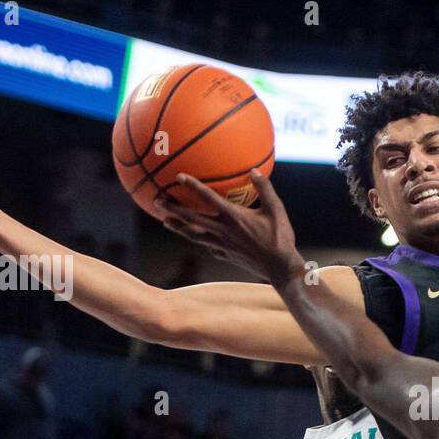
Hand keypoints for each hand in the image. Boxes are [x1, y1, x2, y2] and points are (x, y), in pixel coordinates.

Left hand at [158, 170, 306, 284]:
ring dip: (178, 228)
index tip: (178, 177)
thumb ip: (265, 188)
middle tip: (157, 201)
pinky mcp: (224, 255)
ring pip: (193, 235)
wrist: (280, 268)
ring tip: (165, 222)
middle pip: (191, 219)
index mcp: (233, 217)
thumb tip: (254, 170)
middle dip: (172, 209)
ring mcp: (221, 245)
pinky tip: (196, 239)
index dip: (192, 186)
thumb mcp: (276, 210)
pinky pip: (208, 246)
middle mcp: (223, 230)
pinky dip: (200, 241)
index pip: (208, 198)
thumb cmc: (280, 238)